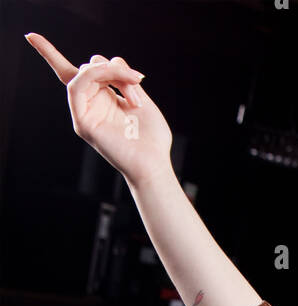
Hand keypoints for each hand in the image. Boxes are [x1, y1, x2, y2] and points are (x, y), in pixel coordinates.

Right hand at [24, 33, 171, 186]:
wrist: (153, 165)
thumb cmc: (151, 139)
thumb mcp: (139, 99)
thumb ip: (122, 79)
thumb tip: (110, 61)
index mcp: (104, 100)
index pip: (81, 74)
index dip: (52, 54)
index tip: (31, 36)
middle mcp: (92, 105)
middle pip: (93, 67)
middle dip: (118, 68)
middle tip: (139, 82)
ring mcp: (85, 113)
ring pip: (86, 71)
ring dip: (112, 70)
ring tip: (135, 84)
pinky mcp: (82, 121)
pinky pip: (76, 85)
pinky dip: (94, 73)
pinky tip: (115, 74)